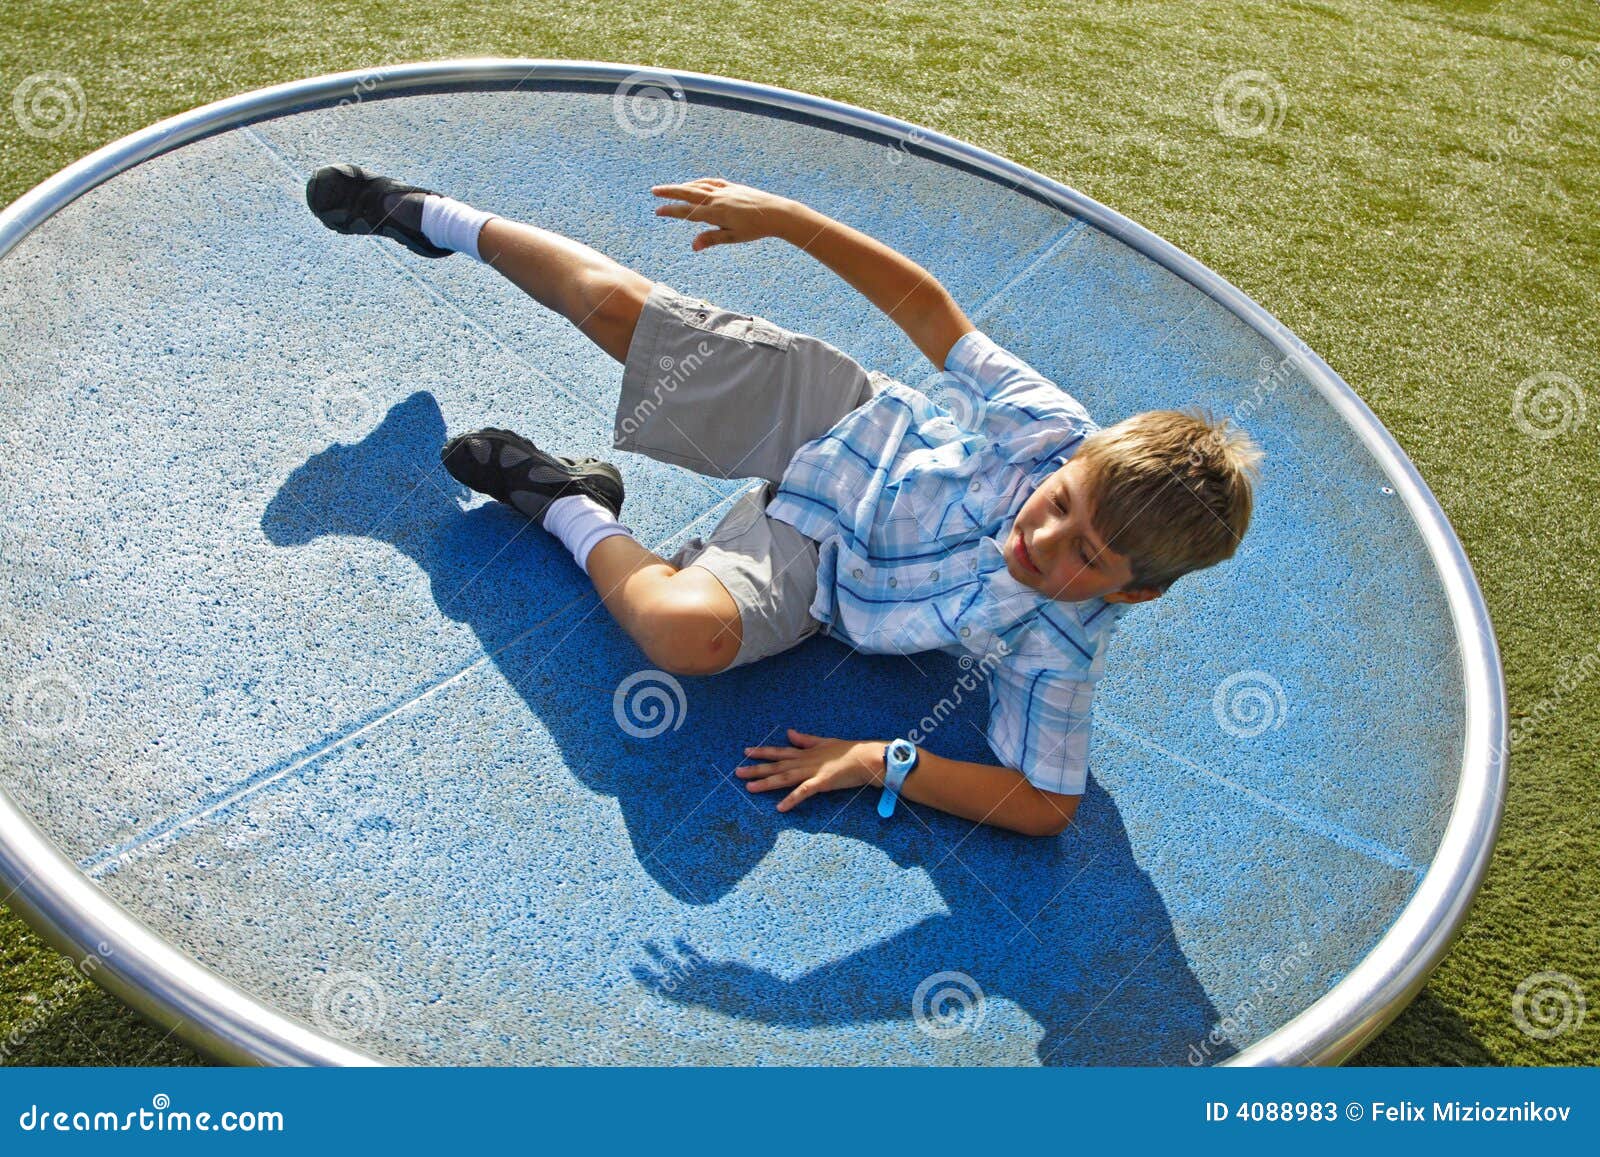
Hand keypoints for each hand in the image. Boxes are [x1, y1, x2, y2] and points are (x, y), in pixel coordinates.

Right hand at [650, 178, 795, 250]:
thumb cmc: (755, 229)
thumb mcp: (733, 237)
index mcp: (716, 213)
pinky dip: (699, 182)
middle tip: (654, 191)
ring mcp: (724, 191)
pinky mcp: (732, 187)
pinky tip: (694, 184)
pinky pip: (711, 182)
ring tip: (670, 189)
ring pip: (698, 186)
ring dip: (682, 186)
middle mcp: (718, 199)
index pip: (688, 212)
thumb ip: (711, 239)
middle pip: (689, 193)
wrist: (776, 212)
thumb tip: (693, 246)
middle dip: (670, 192)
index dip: (672, 211)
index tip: (658, 211)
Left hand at [735, 728, 885, 813]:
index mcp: (805, 752)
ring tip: (749, 788)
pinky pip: (803, 792)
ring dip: (766, 783)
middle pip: (776, 765)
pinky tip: (780, 807)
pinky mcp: (822, 783)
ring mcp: (812, 772)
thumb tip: (790, 733)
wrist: (866, 758)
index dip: (762, 752)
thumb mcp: (824, 741)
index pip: (779, 751)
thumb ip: (805, 739)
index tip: (746, 752)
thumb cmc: (848, 751)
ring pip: (784, 777)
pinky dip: (791, 799)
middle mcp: (805, 761)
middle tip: (737, 772)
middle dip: (756, 769)